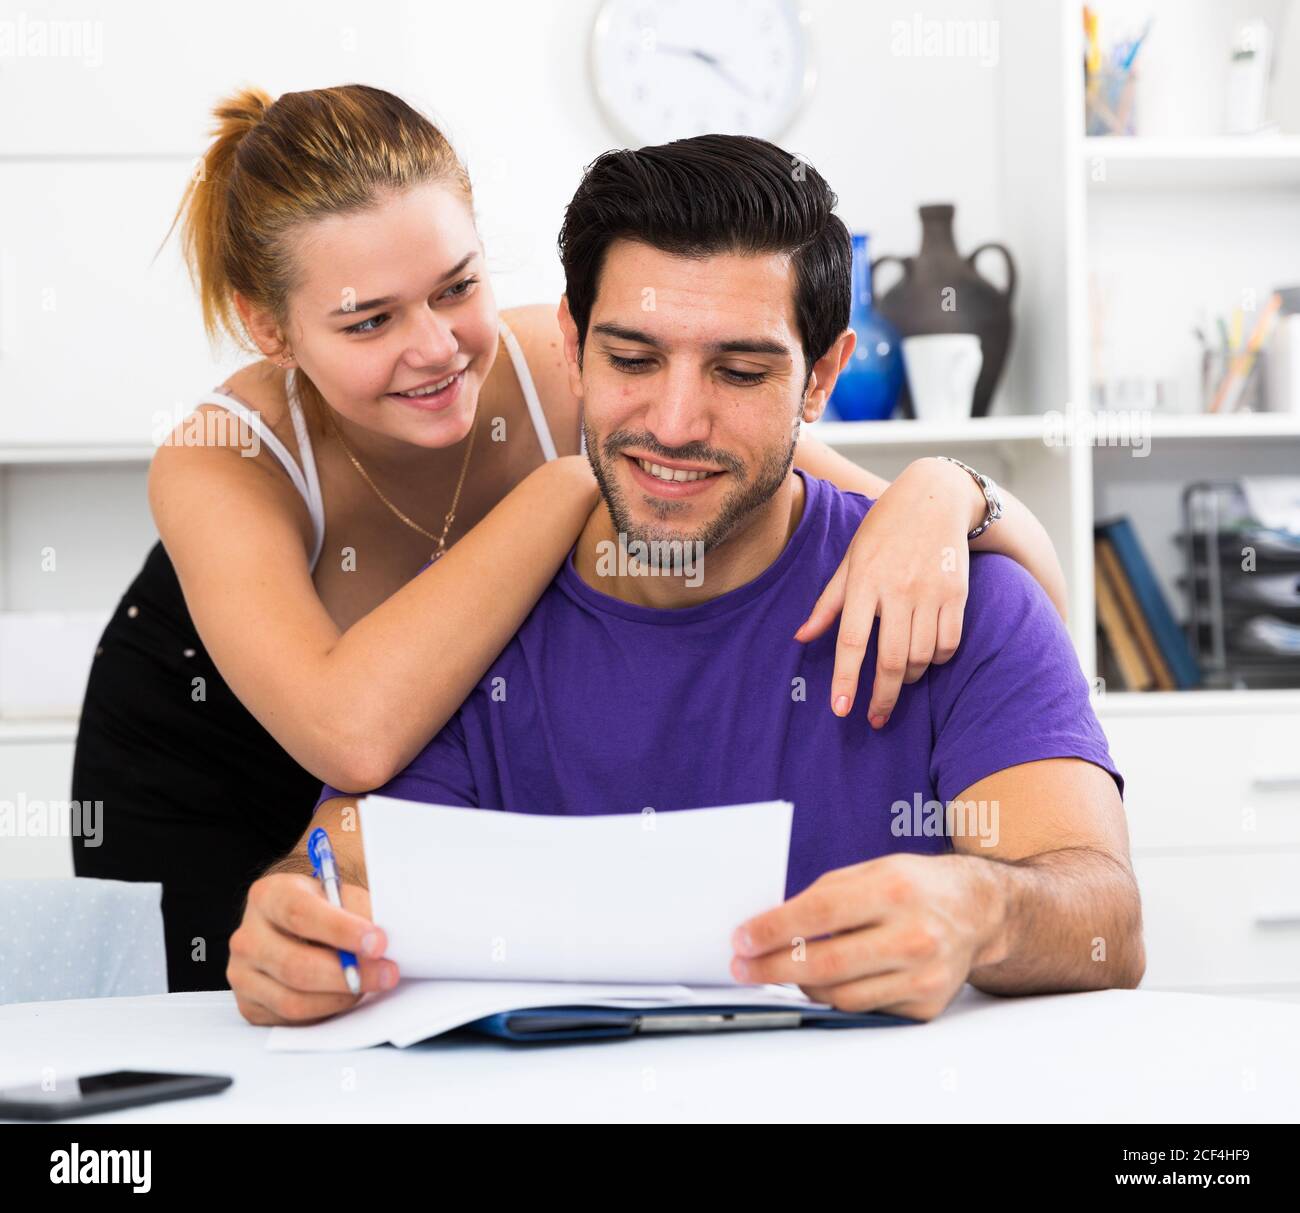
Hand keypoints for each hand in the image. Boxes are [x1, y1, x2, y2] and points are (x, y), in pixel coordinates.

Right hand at [228, 873, 398, 1025]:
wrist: (296, 924)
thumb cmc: (324, 908)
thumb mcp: (341, 894)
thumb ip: (360, 912)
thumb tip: (381, 943)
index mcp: (269, 896)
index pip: (301, 914)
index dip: (342, 930)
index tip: (378, 943)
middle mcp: (247, 936)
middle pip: (296, 965)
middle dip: (349, 974)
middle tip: (388, 973)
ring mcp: (242, 974)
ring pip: (293, 1000)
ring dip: (341, 997)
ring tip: (370, 985)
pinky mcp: (249, 1005)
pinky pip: (290, 1021)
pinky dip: (326, 1012)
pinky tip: (345, 996)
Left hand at [728, 853, 999, 1020]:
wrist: (979, 910)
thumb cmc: (917, 885)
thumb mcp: (872, 870)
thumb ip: (824, 895)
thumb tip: (771, 926)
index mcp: (894, 890)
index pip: (819, 914)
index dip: (772, 929)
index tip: (741, 940)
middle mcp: (913, 935)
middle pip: (825, 964)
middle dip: (772, 968)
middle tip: (743, 968)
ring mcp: (923, 975)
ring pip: (840, 996)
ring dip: (800, 986)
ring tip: (780, 971)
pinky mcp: (927, 1004)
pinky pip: (865, 1009)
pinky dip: (838, 996)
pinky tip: (826, 980)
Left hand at [794, 457, 979, 726]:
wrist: (934, 498)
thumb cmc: (882, 530)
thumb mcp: (849, 560)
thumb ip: (828, 603)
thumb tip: (801, 638)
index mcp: (864, 581)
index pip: (851, 641)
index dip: (846, 680)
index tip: (841, 710)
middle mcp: (898, 589)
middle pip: (891, 660)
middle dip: (882, 698)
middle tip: (875, 719)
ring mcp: (930, 592)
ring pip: (922, 657)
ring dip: (908, 679)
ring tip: (897, 682)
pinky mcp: (957, 594)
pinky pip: (949, 644)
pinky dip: (937, 660)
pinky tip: (926, 659)